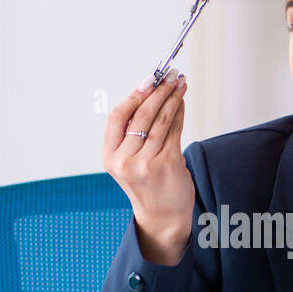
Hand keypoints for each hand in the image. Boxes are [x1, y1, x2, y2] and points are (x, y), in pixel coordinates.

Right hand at [102, 68, 194, 263]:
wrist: (162, 216)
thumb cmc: (146, 184)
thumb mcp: (128, 161)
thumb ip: (133, 134)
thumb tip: (149, 93)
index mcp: (110, 157)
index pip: (117, 117)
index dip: (133, 95)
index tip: (148, 80)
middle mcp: (125, 161)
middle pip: (141, 115)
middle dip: (158, 91)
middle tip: (169, 75)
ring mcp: (147, 163)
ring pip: (161, 120)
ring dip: (172, 97)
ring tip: (179, 83)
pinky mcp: (168, 164)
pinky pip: (175, 130)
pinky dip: (180, 112)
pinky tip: (182, 102)